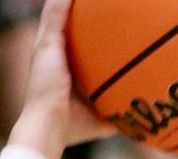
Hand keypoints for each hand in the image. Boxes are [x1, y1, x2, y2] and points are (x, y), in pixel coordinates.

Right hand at [7, 0, 114, 158]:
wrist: (48, 127)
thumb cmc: (68, 128)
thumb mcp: (96, 119)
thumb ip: (112, 115)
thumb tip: (131, 121)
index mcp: (59, 68)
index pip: (71, 42)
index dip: (81, 31)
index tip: (97, 22)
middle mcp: (50, 54)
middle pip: (61, 22)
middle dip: (72, 9)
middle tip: (92, 3)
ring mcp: (46, 47)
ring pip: (56, 12)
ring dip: (66, 2)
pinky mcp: (45, 44)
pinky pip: (54, 14)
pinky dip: (62, 2)